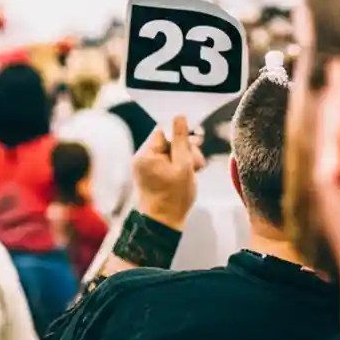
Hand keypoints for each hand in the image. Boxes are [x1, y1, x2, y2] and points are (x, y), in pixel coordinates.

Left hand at [133, 116, 202, 230]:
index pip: (163, 132)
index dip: (180, 136)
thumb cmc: (174, 196)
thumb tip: (179, 116)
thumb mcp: (183, 165)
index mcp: (145, 154)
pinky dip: (178, 166)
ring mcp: (144, 167)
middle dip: (185, 149)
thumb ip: (181, 140)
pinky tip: (190, 174)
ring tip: (196, 170)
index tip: (196, 144)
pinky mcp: (150, 175)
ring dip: (185, 158)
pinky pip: (165, 163)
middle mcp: (141, 158)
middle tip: (198, 163)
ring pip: (169, 153)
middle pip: (167, 142)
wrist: (163, 223)